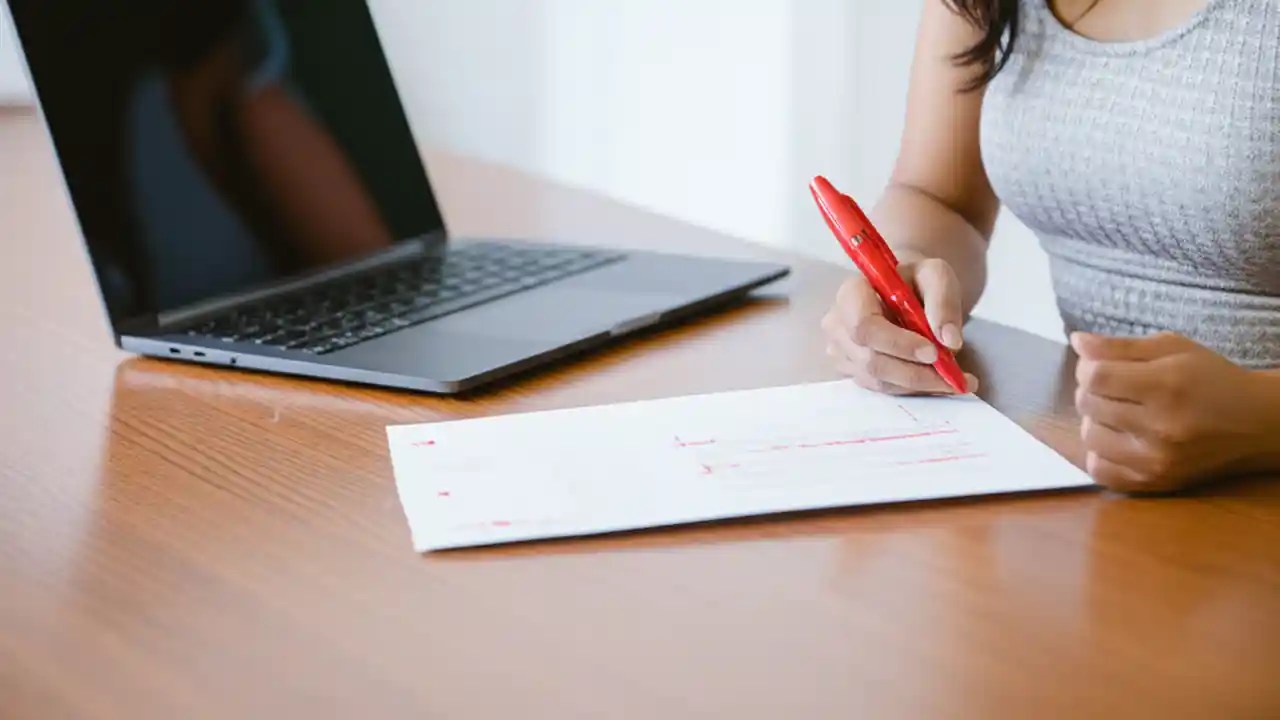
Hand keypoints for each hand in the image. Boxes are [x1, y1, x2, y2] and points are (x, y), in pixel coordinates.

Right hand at [821, 257, 976, 394]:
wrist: (905, 292)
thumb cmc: (916, 281)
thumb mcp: (936, 276)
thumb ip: (944, 302)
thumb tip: (950, 341)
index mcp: (851, 294)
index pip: (864, 325)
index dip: (897, 343)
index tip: (933, 351)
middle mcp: (837, 325)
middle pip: (871, 360)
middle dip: (914, 372)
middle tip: (952, 375)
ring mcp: (840, 352)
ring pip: (878, 380)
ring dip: (918, 384)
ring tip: (953, 379)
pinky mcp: (851, 371)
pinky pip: (881, 388)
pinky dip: (912, 388)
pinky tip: (936, 380)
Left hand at [1072, 331, 1279, 492]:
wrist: (1255, 423)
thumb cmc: (1212, 379)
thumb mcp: (1174, 348)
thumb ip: (1120, 346)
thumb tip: (1077, 342)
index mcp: (1166, 386)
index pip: (1096, 378)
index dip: (1086, 368)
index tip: (1096, 366)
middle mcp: (1160, 427)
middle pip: (1089, 405)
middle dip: (1092, 391)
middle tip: (1112, 387)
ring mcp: (1156, 460)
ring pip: (1090, 438)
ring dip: (1095, 421)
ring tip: (1117, 412)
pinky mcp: (1155, 482)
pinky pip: (1100, 471)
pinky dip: (1100, 453)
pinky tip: (1117, 439)